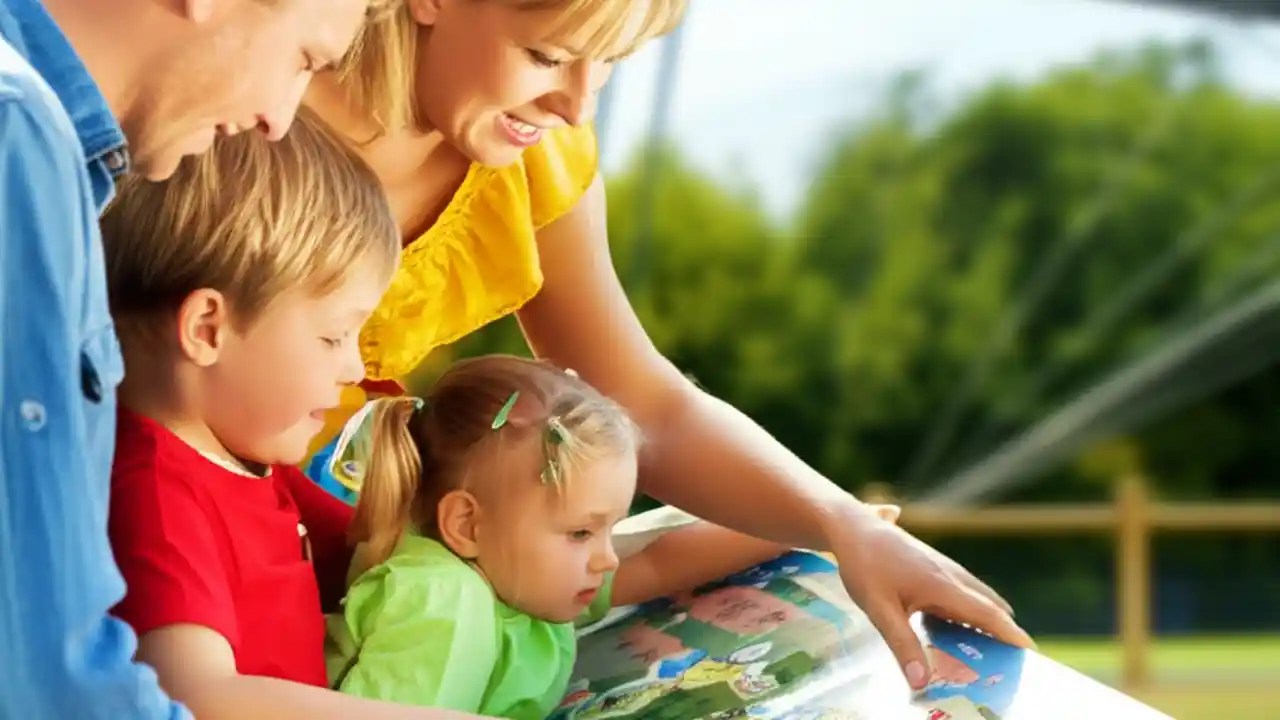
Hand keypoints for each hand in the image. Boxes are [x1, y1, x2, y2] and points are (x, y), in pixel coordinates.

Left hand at [824, 503, 1033, 689]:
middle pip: (988, 605)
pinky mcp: (934, 565)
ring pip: (976, 595)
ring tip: (989, 647)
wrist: (854, 527)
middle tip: (1010, 658)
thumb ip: (902, 645)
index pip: (988, 614)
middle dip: (1002, 630)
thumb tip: (921, 682)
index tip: (1031, 651)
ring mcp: (944, 567)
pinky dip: (970, 609)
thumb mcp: (880, 610)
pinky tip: (956, 625)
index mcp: (944, 586)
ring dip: (986, 619)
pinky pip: (962, 590)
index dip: (1010, 633)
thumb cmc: (865, 566)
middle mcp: (951, 575)